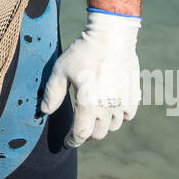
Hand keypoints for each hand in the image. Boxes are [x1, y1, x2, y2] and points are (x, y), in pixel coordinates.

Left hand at [40, 10, 140, 146]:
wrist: (112, 36)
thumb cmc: (83, 52)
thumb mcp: (60, 70)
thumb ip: (52, 94)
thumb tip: (45, 112)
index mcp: (88, 103)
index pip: (81, 133)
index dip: (72, 141)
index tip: (67, 143)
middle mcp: (108, 107)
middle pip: (98, 134)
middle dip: (86, 135)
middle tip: (79, 130)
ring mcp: (123, 102)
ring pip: (113, 126)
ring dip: (102, 126)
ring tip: (93, 118)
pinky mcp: (133, 94)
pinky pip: (127, 115)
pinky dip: (118, 116)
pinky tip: (109, 108)